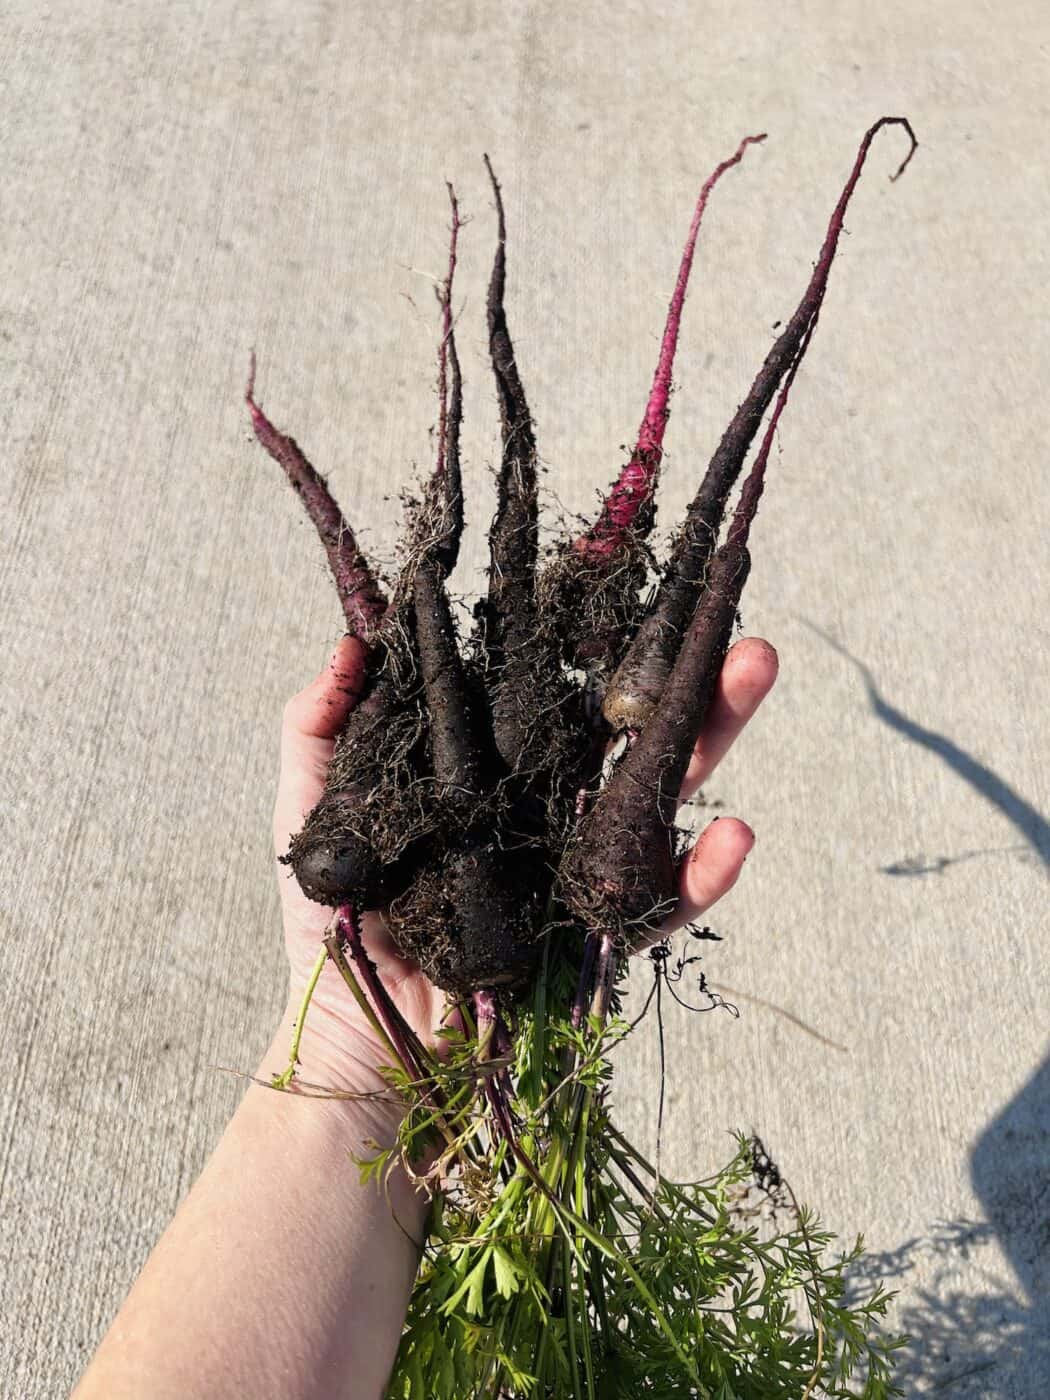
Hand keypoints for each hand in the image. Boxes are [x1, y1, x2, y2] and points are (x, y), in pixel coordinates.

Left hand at [271, 634, 777, 1096]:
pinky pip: (662, 900)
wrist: (357, 1038)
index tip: (643, 580)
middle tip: (732, 611)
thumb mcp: (313, 812)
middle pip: (632, 725)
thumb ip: (320, 726)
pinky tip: (731, 834)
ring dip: (717, 728)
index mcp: (497, 768)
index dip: (603, 638)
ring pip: (666, 789)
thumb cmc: (334, 923)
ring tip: (752, 666)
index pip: (562, 689)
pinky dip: (703, 873)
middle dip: (687, 667)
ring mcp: (583, 865)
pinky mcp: (600, 933)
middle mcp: (552, 805)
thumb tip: (353, 637)